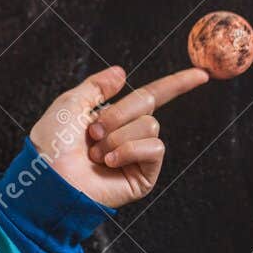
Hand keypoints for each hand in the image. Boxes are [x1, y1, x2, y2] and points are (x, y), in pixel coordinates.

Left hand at [28, 64, 209, 208]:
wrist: (50, 179)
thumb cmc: (53, 146)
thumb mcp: (70, 105)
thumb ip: (96, 86)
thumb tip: (122, 72)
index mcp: (113, 118)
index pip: (151, 96)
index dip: (177, 84)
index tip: (202, 75)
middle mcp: (128, 135)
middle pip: (147, 104)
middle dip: (118, 113)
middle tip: (92, 130)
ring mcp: (137, 156)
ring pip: (150, 125)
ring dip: (118, 136)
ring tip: (96, 153)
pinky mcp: (144, 176)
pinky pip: (154, 147)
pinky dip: (130, 149)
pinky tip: (109, 162)